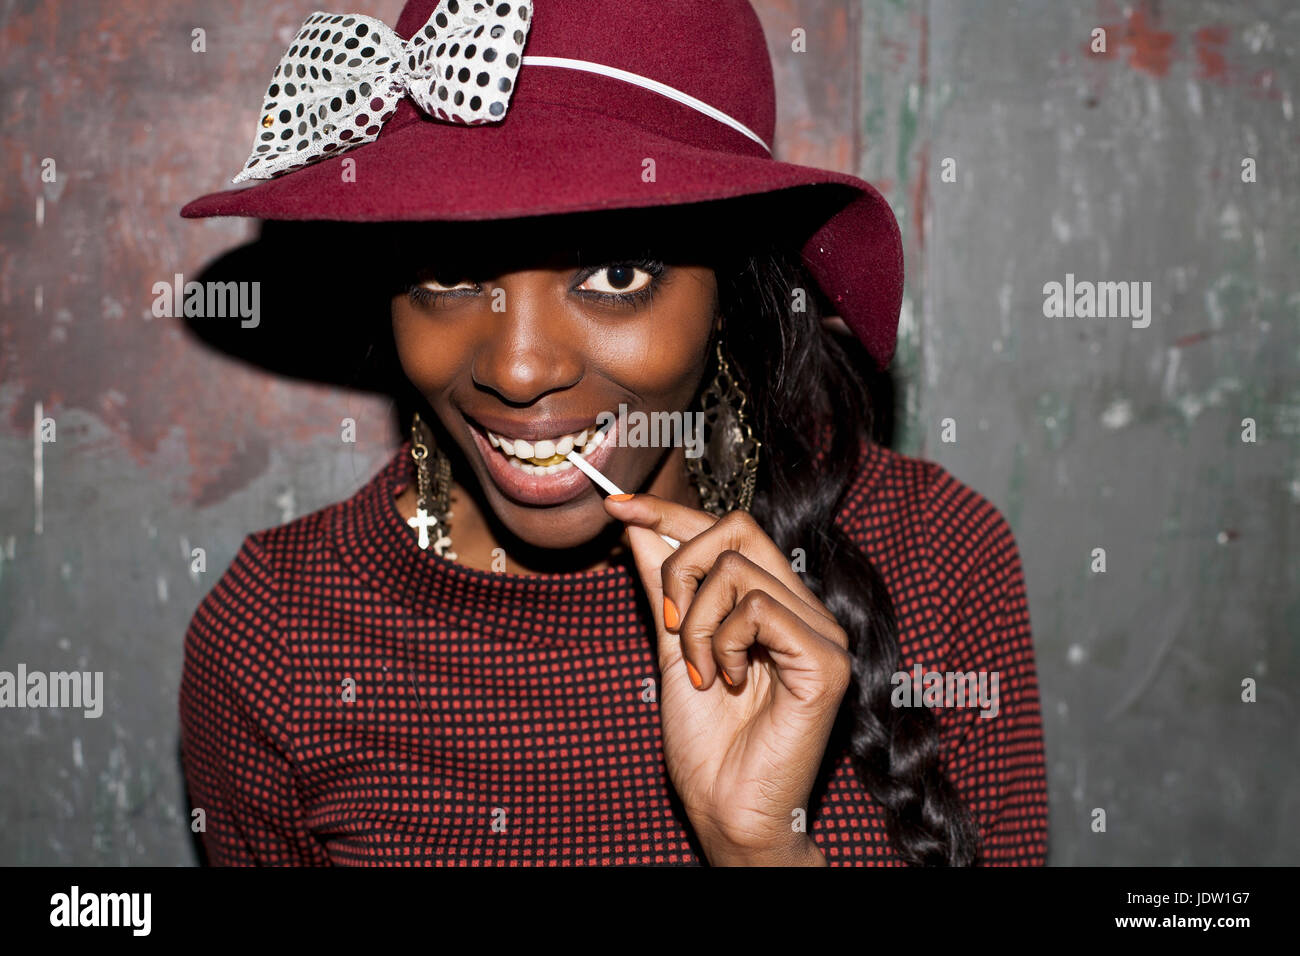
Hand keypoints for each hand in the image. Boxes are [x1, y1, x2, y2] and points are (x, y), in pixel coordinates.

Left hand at [603, 494, 852, 865]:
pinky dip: (724, 642)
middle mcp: (805, 610)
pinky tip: (726, 682)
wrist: (725, 807)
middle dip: (681, 568)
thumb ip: (665, 585)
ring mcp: (822, 634)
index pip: (729, 530)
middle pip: (738, 528)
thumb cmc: (706, 741)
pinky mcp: (826, 661)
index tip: (619, 506)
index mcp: (776, 604)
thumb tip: (638, 524)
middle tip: (671, 627)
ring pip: (739, 568)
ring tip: (701, 672)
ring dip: (696, 621)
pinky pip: (759, 608)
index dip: (672, 513)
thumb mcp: (673, 646)